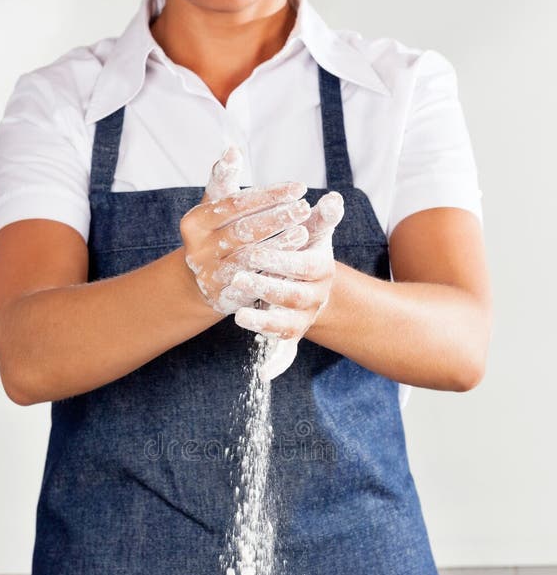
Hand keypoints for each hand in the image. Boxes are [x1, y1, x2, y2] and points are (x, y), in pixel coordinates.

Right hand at [180, 146, 310, 314]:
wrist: (201, 282)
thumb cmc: (216, 234)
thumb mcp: (215, 207)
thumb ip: (224, 181)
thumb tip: (232, 150)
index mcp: (195, 222)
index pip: (235, 203)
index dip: (268, 195)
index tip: (299, 187)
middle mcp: (198, 249)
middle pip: (243, 230)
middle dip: (276, 218)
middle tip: (304, 208)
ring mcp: (210, 275)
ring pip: (249, 257)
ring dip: (278, 244)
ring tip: (303, 232)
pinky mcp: (224, 296)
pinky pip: (253, 281)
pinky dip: (273, 269)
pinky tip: (293, 259)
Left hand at [231, 191, 344, 378]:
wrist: (309, 281)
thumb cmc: (305, 248)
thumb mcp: (313, 229)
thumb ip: (321, 216)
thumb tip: (335, 200)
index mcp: (321, 269)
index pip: (306, 265)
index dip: (283, 260)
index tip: (256, 250)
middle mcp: (315, 297)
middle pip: (293, 295)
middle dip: (266, 286)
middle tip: (238, 278)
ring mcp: (303, 319)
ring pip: (287, 325)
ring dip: (264, 322)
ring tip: (239, 315)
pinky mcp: (291, 336)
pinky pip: (286, 353)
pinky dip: (277, 364)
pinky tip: (264, 374)